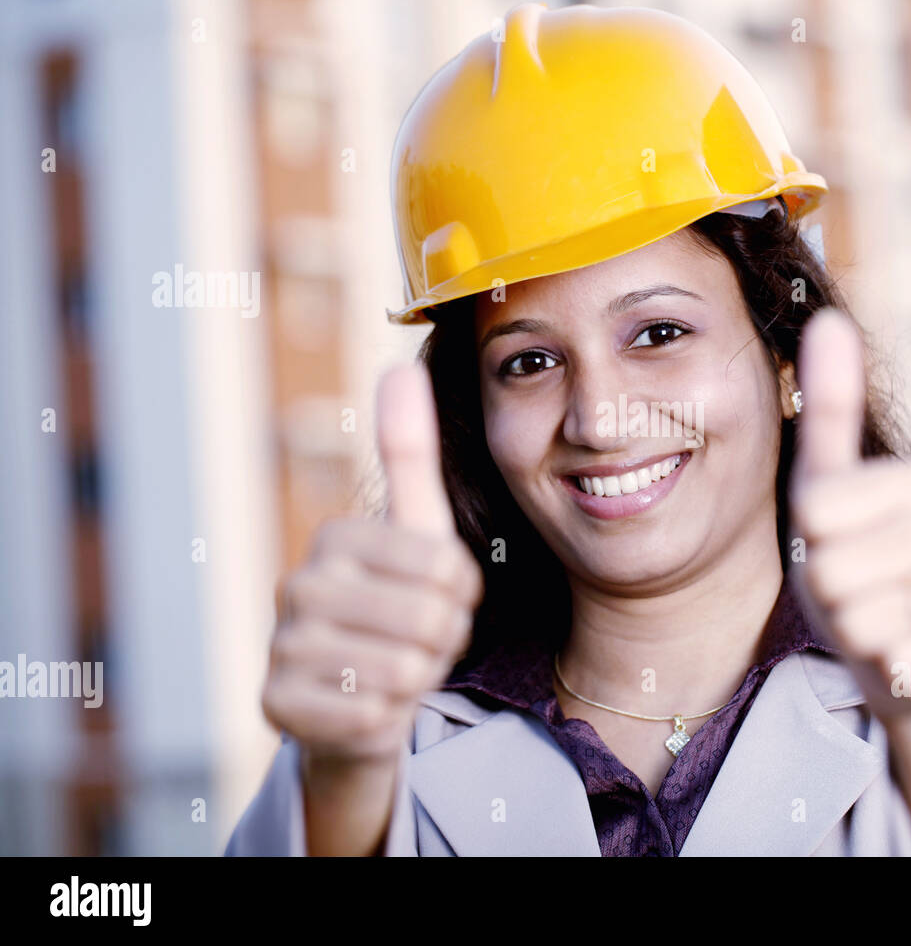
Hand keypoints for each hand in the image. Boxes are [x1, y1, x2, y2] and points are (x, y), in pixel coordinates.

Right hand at [260, 362, 482, 852]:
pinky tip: (368, 705)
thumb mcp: (416, 532)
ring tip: (396, 668)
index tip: (438, 597)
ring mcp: (281, 648)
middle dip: (443, 640)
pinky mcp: (276, 708)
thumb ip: (410, 453)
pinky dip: (387, 717)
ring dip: (418, 678)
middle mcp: (298, 586)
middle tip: (418, 641)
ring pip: (405, 670)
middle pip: (430, 620)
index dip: (462, 595)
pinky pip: (373, 716)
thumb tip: (402, 364)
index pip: (447, 567)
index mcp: (338, 537)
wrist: (355, 701)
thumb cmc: (396, 609)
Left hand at [788, 308, 910, 852]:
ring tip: (881, 622)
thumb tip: (829, 316)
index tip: (834, 543)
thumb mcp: (825, 488)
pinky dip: (890, 669)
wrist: (900, 659)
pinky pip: (903, 660)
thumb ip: (827, 410)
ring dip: (856, 634)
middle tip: (856, 592)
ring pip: (864, 621)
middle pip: (833, 568)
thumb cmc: (853, 567)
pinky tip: (909, 656)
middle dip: (829, 594)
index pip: (816, 509)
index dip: (810, 540)